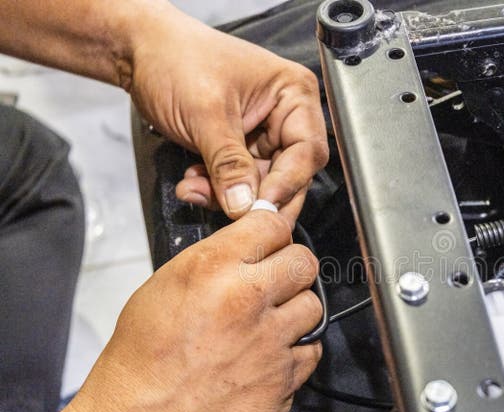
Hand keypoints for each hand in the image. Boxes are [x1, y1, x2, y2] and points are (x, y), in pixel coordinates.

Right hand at [68, 211, 320, 411]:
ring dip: (295, 313)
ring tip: (268, 326)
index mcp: (213, 268)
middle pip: (304, 262)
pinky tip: (269, 359)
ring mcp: (271, 342)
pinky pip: (310, 353)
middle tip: (274, 285)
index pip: (272, 225)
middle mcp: (248, 299)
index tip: (267, 246)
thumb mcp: (162, 289)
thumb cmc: (138, 361)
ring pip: (313, 308)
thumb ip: (213, 262)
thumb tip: (247, 249)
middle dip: (291, 270)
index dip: (271, 235)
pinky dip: (295, 354)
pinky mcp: (283, 380)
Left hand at [129, 9, 328, 221]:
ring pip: (260, 184)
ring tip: (194, 189)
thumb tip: (244, 206)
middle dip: (254, 194)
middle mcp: (286, 116)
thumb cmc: (178, 60)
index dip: (287, 182)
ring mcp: (263, 134)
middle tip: (232, 214)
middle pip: (289, 173)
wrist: (141, 51)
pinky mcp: (241, 149)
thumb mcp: (206, 114)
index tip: (261, 206)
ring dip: (228, 195)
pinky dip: (215, 189)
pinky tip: (192, 183)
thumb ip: (229, 163)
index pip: (306, 151)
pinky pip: (238, 182)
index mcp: (293, 94)